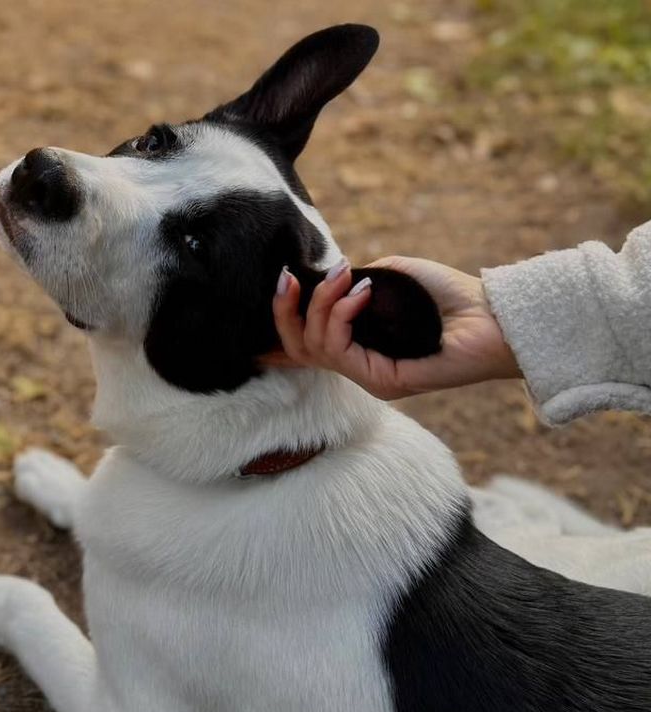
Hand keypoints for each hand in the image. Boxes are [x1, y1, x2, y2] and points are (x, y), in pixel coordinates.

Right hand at [263, 256, 520, 398]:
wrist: (493, 315)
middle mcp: (359, 364)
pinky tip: (361, 292)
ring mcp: (368, 376)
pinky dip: (341, 315)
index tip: (271, 296)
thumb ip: (357, 281)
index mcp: (360, 344)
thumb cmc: (450, 294)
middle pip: (298, 347)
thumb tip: (330, 278)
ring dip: (320, 304)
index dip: (278, 328)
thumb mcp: (393, 276)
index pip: (306, 345)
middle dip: (284, 310)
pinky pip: (339, 350)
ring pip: (314, 346)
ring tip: (343, 276)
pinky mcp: (381, 382)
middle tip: (289, 277)